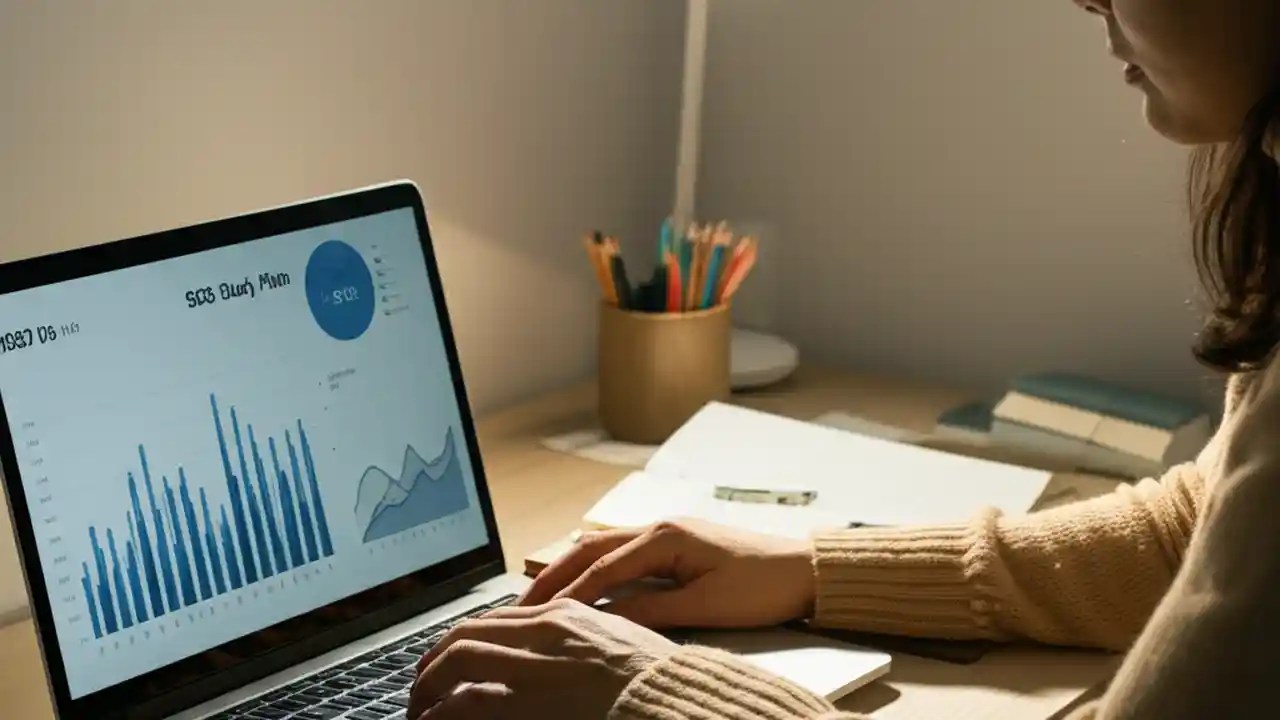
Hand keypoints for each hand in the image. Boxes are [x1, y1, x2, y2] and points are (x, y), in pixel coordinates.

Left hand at [408, 598, 676, 718]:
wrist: (674, 700)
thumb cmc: (658, 683)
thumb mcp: (618, 645)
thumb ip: (581, 642)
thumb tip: (557, 659)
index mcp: (565, 614)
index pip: (495, 618)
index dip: (462, 640)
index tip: (448, 659)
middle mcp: (542, 630)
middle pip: (466, 634)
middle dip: (434, 661)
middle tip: (422, 687)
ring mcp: (533, 665)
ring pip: (455, 661)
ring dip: (428, 686)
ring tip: (420, 709)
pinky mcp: (525, 702)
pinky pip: (465, 702)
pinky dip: (441, 712)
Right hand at [519, 518, 815, 628]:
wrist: (806, 570)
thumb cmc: (763, 586)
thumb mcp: (706, 606)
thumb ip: (652, 610)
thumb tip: (604, 618)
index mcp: (665, 538)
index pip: (601, 568)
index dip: (567, 594)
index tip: (537, 617)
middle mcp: (659, 528)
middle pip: (590, 549)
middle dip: (553, 575)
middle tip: (520, 603)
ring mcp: (667, 533)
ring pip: (603, 547)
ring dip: (569, 569)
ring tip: (540, 595)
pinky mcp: (676, 545)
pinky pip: (621, 554)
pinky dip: (594, 569)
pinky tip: (582, 585)